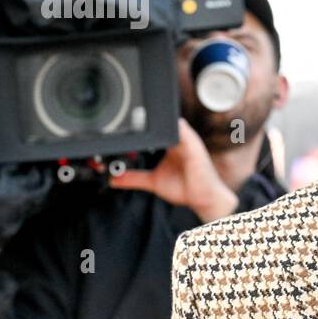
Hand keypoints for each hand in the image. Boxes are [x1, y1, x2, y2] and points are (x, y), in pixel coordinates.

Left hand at [108, 117, 237, 222]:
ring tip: (138, 119)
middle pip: (162, 124)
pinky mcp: (194, 146)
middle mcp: (180, 140)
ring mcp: (188, 141)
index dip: (140, 126)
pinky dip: (172, 128)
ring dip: (158, 122)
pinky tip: (162, 129)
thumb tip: (113, 179)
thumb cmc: (186, 188)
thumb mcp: (153, 182)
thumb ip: (134, 178)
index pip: (155, 130)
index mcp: (172, 144)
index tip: (120, 127)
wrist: (203, 199)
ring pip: (171, 124)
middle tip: (125, 119)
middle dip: (144, 120)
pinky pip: (183, 132)